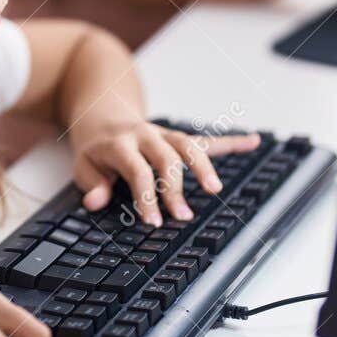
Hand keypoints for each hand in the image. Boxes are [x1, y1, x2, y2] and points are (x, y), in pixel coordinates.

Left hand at [71, 120, 262, 225]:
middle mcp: (145, 136)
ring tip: (215, 189)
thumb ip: (91, 185)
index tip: (153, 221)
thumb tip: (96, 201)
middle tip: (183, 216)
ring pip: (188, 146)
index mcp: (120, 144)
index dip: (146, 196)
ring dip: (204, 167)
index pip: (137, 171)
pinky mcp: (178, 137)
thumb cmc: (97, 149)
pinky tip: (253, 142)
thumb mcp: (83, 166)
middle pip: (166, 159)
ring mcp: (164, 135)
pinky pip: (207, 139)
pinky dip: (231, 141)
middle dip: (176, 188)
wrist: (103, 115)